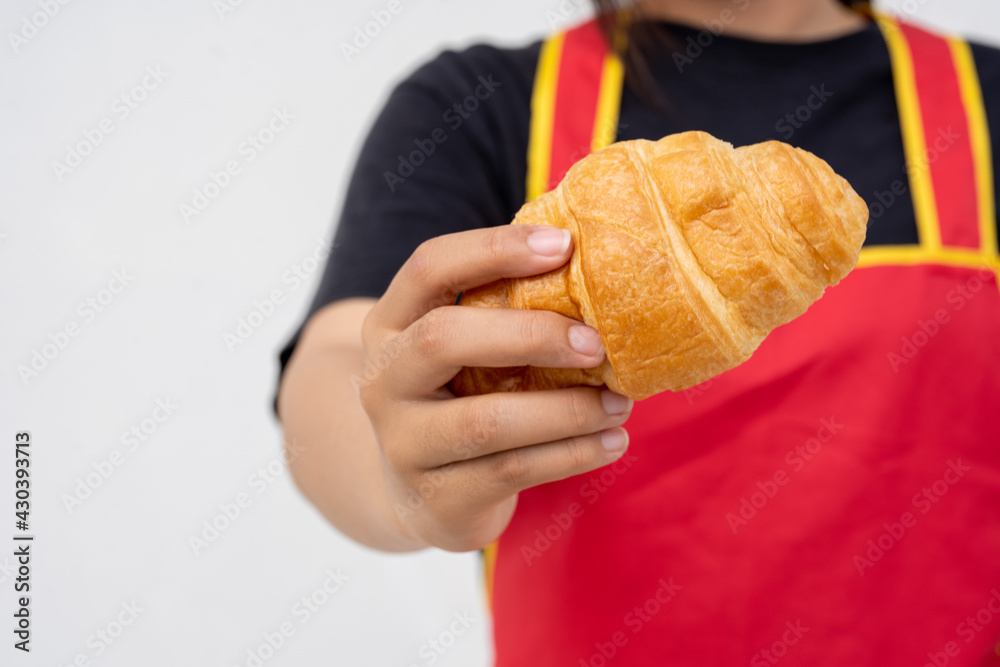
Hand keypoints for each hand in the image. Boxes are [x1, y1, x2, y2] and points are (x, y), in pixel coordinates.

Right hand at [358, 224, 632, 551]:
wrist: (422, 495)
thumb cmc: (460, 398)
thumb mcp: (464, 348)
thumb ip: (503, 309)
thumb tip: (594, 261)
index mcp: (390, 324)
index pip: (429, 268)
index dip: (493, 249)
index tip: (563, 246)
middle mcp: (383, 380)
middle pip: (442, 340)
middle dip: (530, 335)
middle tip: (598, 343)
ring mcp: (403, 444)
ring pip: (486, 421)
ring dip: (567, 410)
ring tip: (620, 403)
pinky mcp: (438, 498)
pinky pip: (512, 471)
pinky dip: (572, 455)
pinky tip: (611, 442)